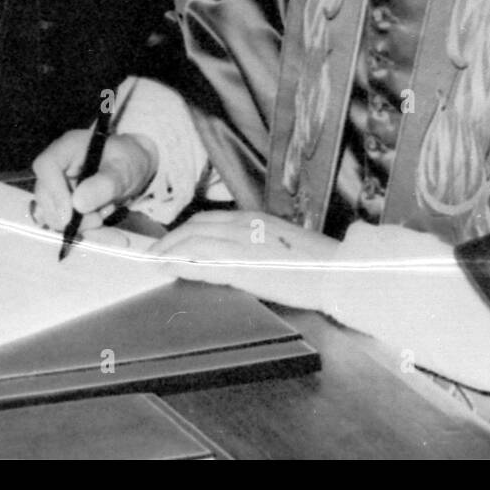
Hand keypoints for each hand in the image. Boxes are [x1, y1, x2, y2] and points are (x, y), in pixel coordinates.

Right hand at [31, 130, 157, 232]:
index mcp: (68, 148)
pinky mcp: (65, 206)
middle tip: (99, 219)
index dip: (53, 192)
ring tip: (108, 213)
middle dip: (72, 216)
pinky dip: (90, 233)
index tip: (70, 214)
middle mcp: (58, 167)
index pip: (46, 166)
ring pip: (55, 216)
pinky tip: (111, 234)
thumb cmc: (128, 160)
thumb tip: (78, 204)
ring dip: (83, 225)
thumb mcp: (124, 170)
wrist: (135, 168)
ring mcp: (59, 188)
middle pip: (45, 196)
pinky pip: (70, 226)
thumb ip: (105, 184)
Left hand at [148, 210, 340, 308]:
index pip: (206, 219)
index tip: (170, 241)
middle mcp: (243, 225)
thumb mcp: (281, 241)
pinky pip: (202, 262)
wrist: (334, 271)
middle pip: (194, 227)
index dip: (184, 230)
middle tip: (155, 253)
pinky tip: (170, 269)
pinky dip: (181, 264)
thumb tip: (236, 251)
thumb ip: (255, 240)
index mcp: (253, 218)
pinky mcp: (242, 266)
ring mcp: (241, 244)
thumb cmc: (314, 262)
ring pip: (192, 241)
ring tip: (156, 263)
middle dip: (170, 240)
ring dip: (169, 251)